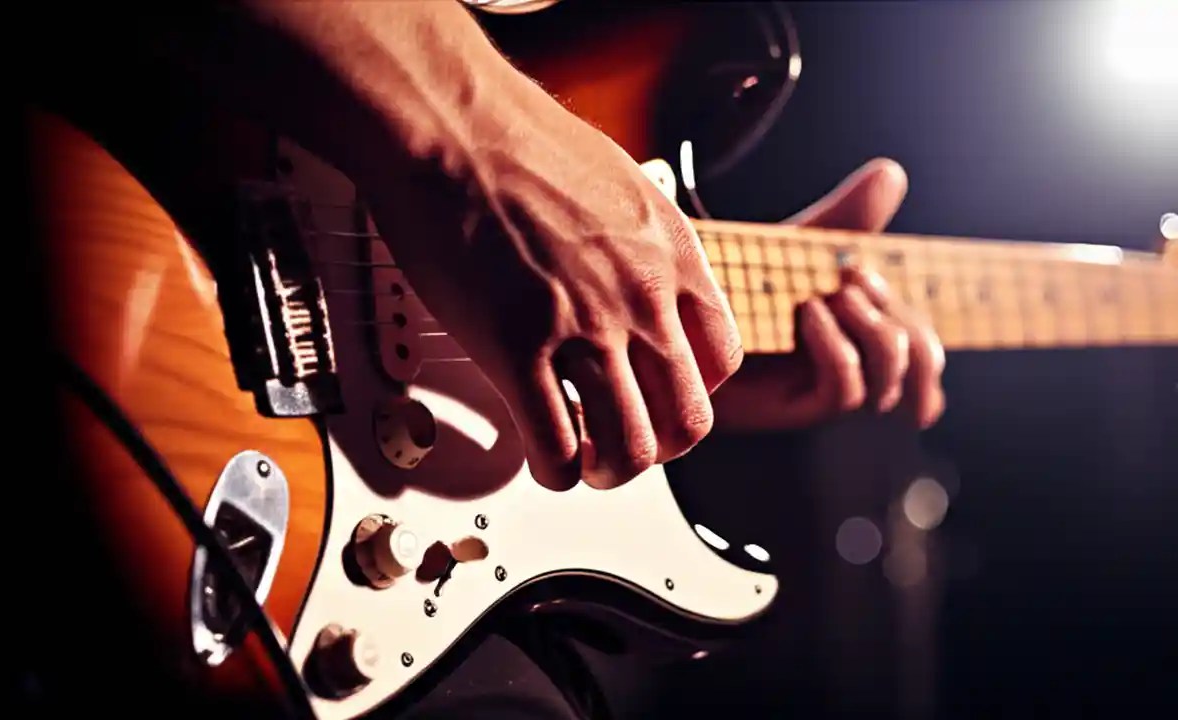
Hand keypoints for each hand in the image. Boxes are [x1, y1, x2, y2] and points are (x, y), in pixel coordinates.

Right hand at [363, 68, 742, 491]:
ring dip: (608, 472)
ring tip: (585, 467)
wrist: (455, 124)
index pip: (723, 362)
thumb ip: (644, 246)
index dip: (692, 397)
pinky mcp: (516, 346)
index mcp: (672, 258)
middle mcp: (641, 298)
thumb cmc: (521, 140)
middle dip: (659, 450)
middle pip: (687, 420)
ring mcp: (583, 327)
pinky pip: (552, 444)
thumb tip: (637, 277)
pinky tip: (542, 461)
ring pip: (629, 447)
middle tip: (627, 449)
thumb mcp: (624, 185)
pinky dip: (553, 470)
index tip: (662, 401)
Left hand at [710, 159, 945, 431]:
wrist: (680, 320)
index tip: (860, 274)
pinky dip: (837, 349)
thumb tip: (893, 172)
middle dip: (896, 316)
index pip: (925, 340)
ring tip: (828, 298)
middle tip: (850, 281)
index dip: (911, 311)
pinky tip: (809, 317)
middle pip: (920, 357)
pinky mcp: (796, 407)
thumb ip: (847, 216)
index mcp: (866, 332)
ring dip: (873, 332)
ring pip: (889, 380)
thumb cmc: (742, 284)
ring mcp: (827, 389)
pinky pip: (845, 391)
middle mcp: (855, 366)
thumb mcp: (800, 246)